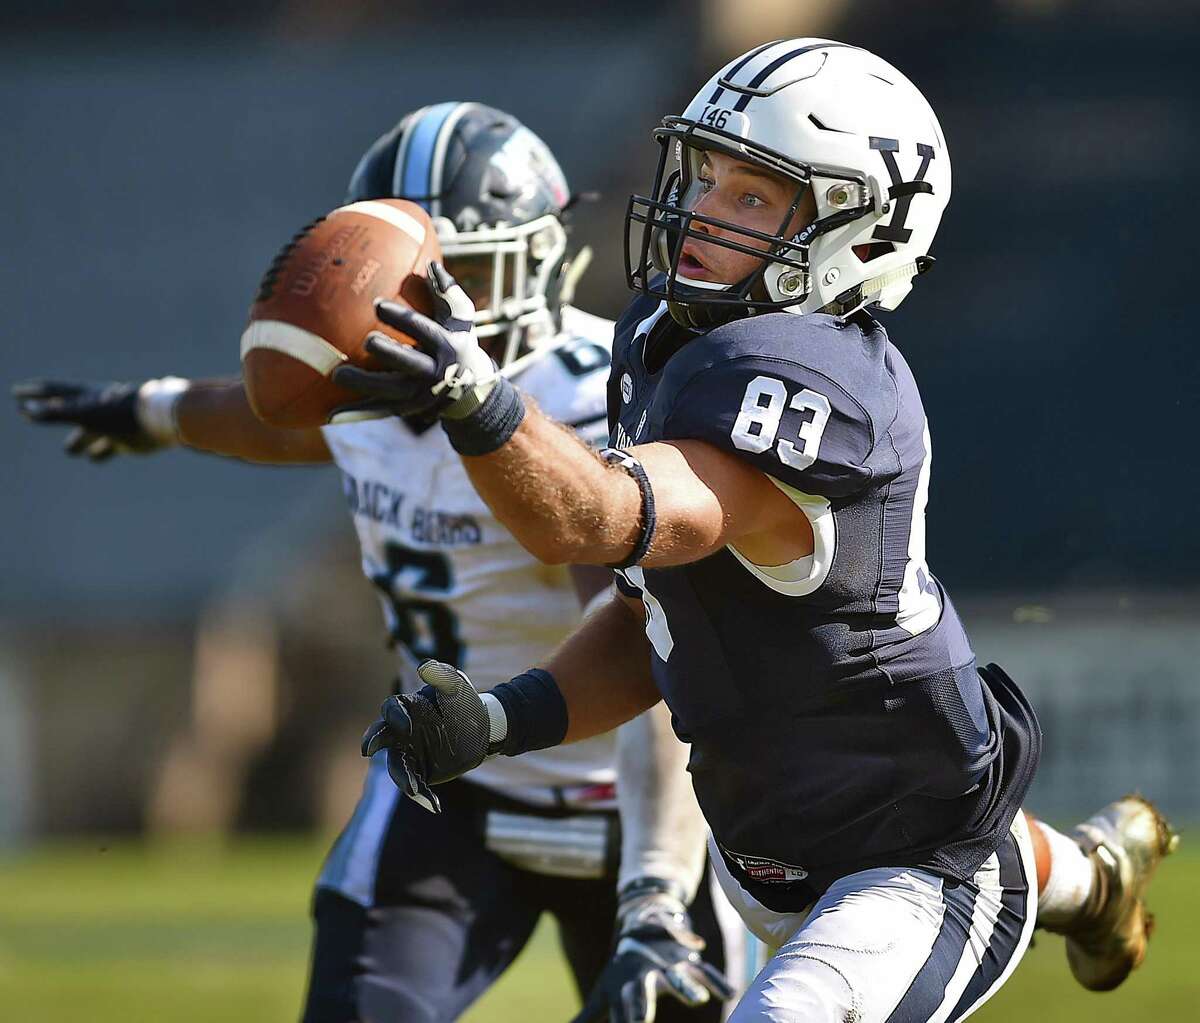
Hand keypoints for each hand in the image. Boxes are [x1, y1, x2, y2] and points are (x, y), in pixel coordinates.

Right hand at [13, 379, 173, 460]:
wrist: (161, 420)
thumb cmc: (121, 413)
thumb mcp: (84, 414)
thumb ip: (55, 413)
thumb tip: (25, 409)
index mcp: (87, 397)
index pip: (55, 392)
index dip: (35, 393)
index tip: (17, 394)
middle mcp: (99, 408)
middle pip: (71, 411)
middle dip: (53, 414)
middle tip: (34, 416)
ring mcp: (114, 424)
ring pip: (90, 434)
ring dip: (79, 441)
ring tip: (71, 451)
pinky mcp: (128, 441)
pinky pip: (109, 449)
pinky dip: (100, 453)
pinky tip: (94, 459)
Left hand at [333, 262, 496, 420]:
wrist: (470, 390)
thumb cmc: (458, 341)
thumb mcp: (461, 318)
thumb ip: (447, 292)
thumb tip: (431, 265)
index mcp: (448, 347)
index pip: (424, 331)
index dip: (402, 319)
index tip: (377, 305)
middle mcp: (435, 374)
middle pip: (410, 364)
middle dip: (389, 354)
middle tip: (367, 341)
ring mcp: (420, 395)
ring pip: (390, 391)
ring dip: (364, 384)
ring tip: (338, 374)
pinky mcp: (406, 409)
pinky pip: (379, 409)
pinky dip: (357, 410)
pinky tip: (330, 411)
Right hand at [361, 660, 497, 812]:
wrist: (481, 726)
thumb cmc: (464, 701)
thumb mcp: (457, 685)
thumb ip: (442, 675)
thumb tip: (425, 667)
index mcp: (406, 709)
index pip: (389, 710)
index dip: (393, 716)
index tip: (406, 724)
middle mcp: (402, 732)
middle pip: (381, 738)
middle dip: (373, 742)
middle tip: (368, 750)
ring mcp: (410, 752)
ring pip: (397, 766)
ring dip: (403, 778)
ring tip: (414, 790)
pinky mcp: (421, 770)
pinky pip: (417, 784)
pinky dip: (422, 795)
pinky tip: (434, 805)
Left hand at [572, 878, 735, 1022]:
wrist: (642, 921)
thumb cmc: (622, 969)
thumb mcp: (604, 991)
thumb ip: (587, 1015)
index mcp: (624, 986)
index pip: (621, 1010)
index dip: (623, 1020)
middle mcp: (646, 974)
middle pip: (645, 990)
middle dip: (643, 1004)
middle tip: (641, 1020)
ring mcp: (667, 965)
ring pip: (678, 976)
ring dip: (686, 987)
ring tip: (697, 1000)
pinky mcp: (687, 959)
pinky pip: (705, 971)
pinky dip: (717, 981)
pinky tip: (730, 993)